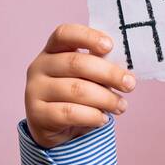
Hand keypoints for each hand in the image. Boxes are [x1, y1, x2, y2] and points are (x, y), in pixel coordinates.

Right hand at [24, 24, 136, 147]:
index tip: (110, 46)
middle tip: (130, 85)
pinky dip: (93, 116)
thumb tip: (126, 74)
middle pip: (76, 63)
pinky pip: (70, 113)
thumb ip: (100, 69)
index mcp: (52, 51)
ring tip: (121, 106)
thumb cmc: (79, 97)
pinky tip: (103, 119)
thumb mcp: (88, 78)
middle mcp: (39, 67)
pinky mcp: (37, 115)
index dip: (87, 36)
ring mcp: (35, 90)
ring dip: (106, 99)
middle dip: (109, 74)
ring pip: (76, 90)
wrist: (58, 131)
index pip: (64, 34)